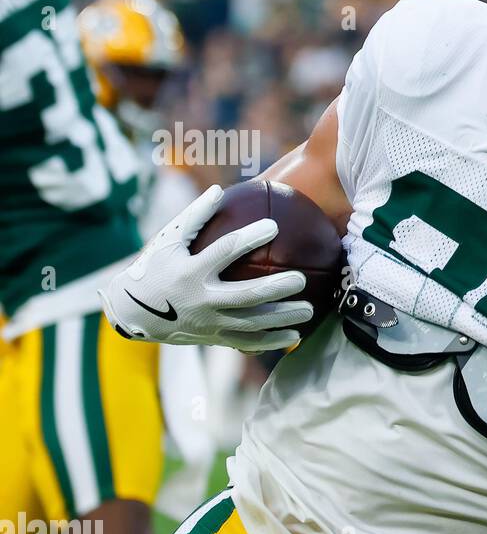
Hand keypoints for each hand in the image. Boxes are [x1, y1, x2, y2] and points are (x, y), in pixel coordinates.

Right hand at [99, 185, 314, 352]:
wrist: (130, 311)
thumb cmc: (154, 267)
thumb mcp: (166, 240)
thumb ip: (194, 217)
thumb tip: (218, 190)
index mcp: (190, 271)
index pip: (225, 251)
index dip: (250, 237)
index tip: (274, 225)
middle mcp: (201, 300)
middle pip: (246, 295)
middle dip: (276, 288)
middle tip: (301, 278)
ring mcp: (208, 323)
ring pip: (252, 323)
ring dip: (283, 318)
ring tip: (310, 310)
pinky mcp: (212, 339)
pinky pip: (247, 343)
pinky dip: (272, 341)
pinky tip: (295, 336)